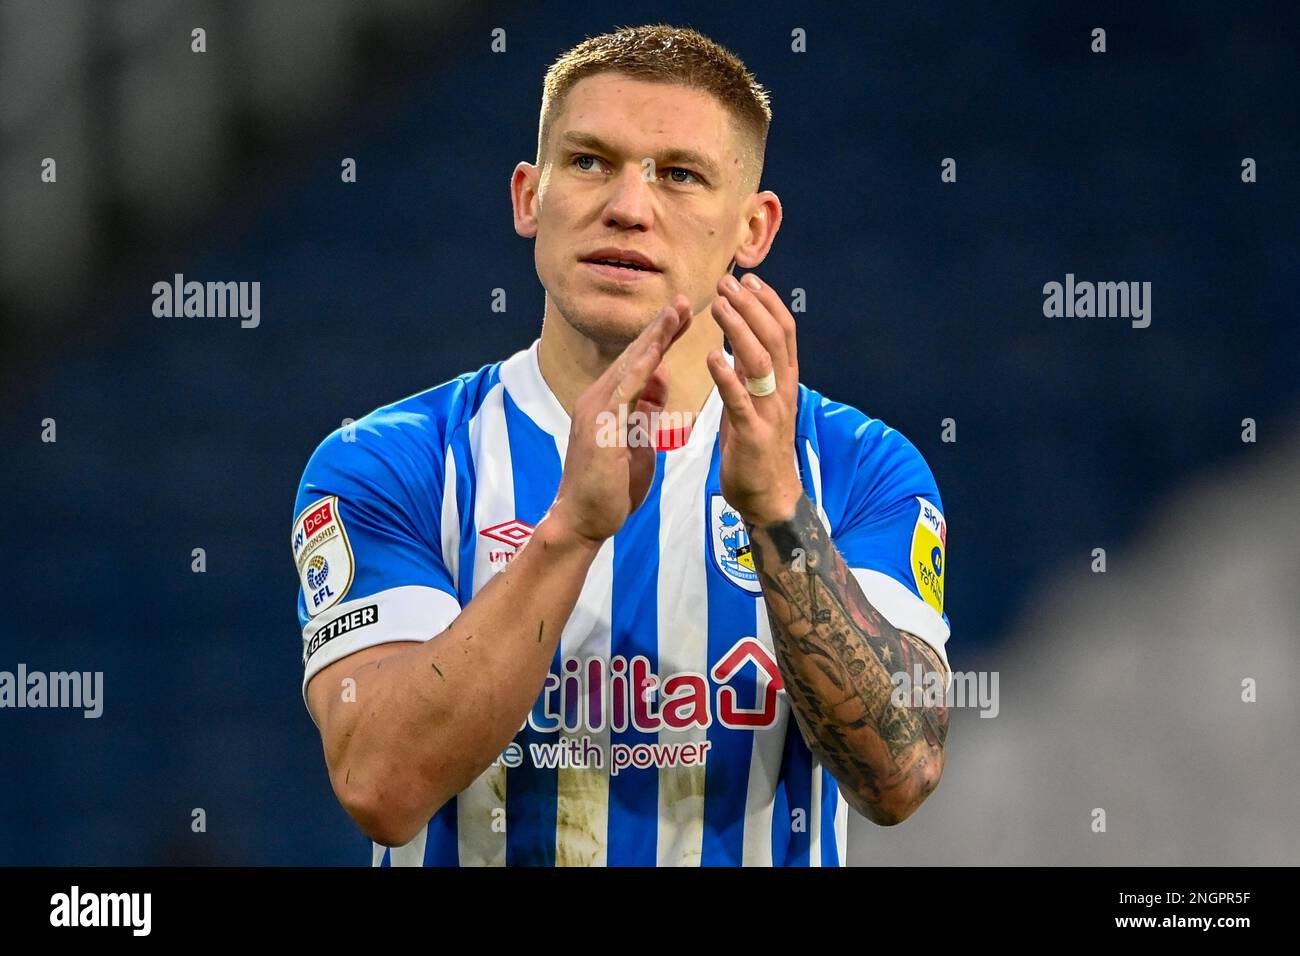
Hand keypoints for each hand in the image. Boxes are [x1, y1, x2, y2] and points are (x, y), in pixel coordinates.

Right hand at [549, 295, 694, 543]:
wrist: (583, 520)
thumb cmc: (610, 489)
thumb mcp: (638, 444)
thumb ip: (646, 413)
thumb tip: (660, 384)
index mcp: (610, 404)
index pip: (640, 365)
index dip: (661, 340)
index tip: (683, 318)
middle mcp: (598, 399)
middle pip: (634, 356)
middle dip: (660, 328)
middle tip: (683, 301)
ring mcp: (596, 410)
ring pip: (629, 366)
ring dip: (654, 338)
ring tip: (675, 313)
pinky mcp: (599, 425)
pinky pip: (624, 390)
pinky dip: (641, 368)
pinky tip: (657, 350)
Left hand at [706, 273, 803, 525]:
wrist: (768, 497)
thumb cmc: (758, 447)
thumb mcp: (759, 401)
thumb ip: (753, 371)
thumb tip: (742, 337)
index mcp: (785, 381)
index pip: (784, 331)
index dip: (768, 303)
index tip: (749, 279)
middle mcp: (783, 391)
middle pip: (774, 338)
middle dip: (751, 307)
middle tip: (727, 283)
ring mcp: (770, 412)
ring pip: (760, 362)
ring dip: (738, 330)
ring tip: (719, 306)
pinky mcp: (753, 435)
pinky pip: (740, 401)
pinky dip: (726, 377)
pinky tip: (711, 357)